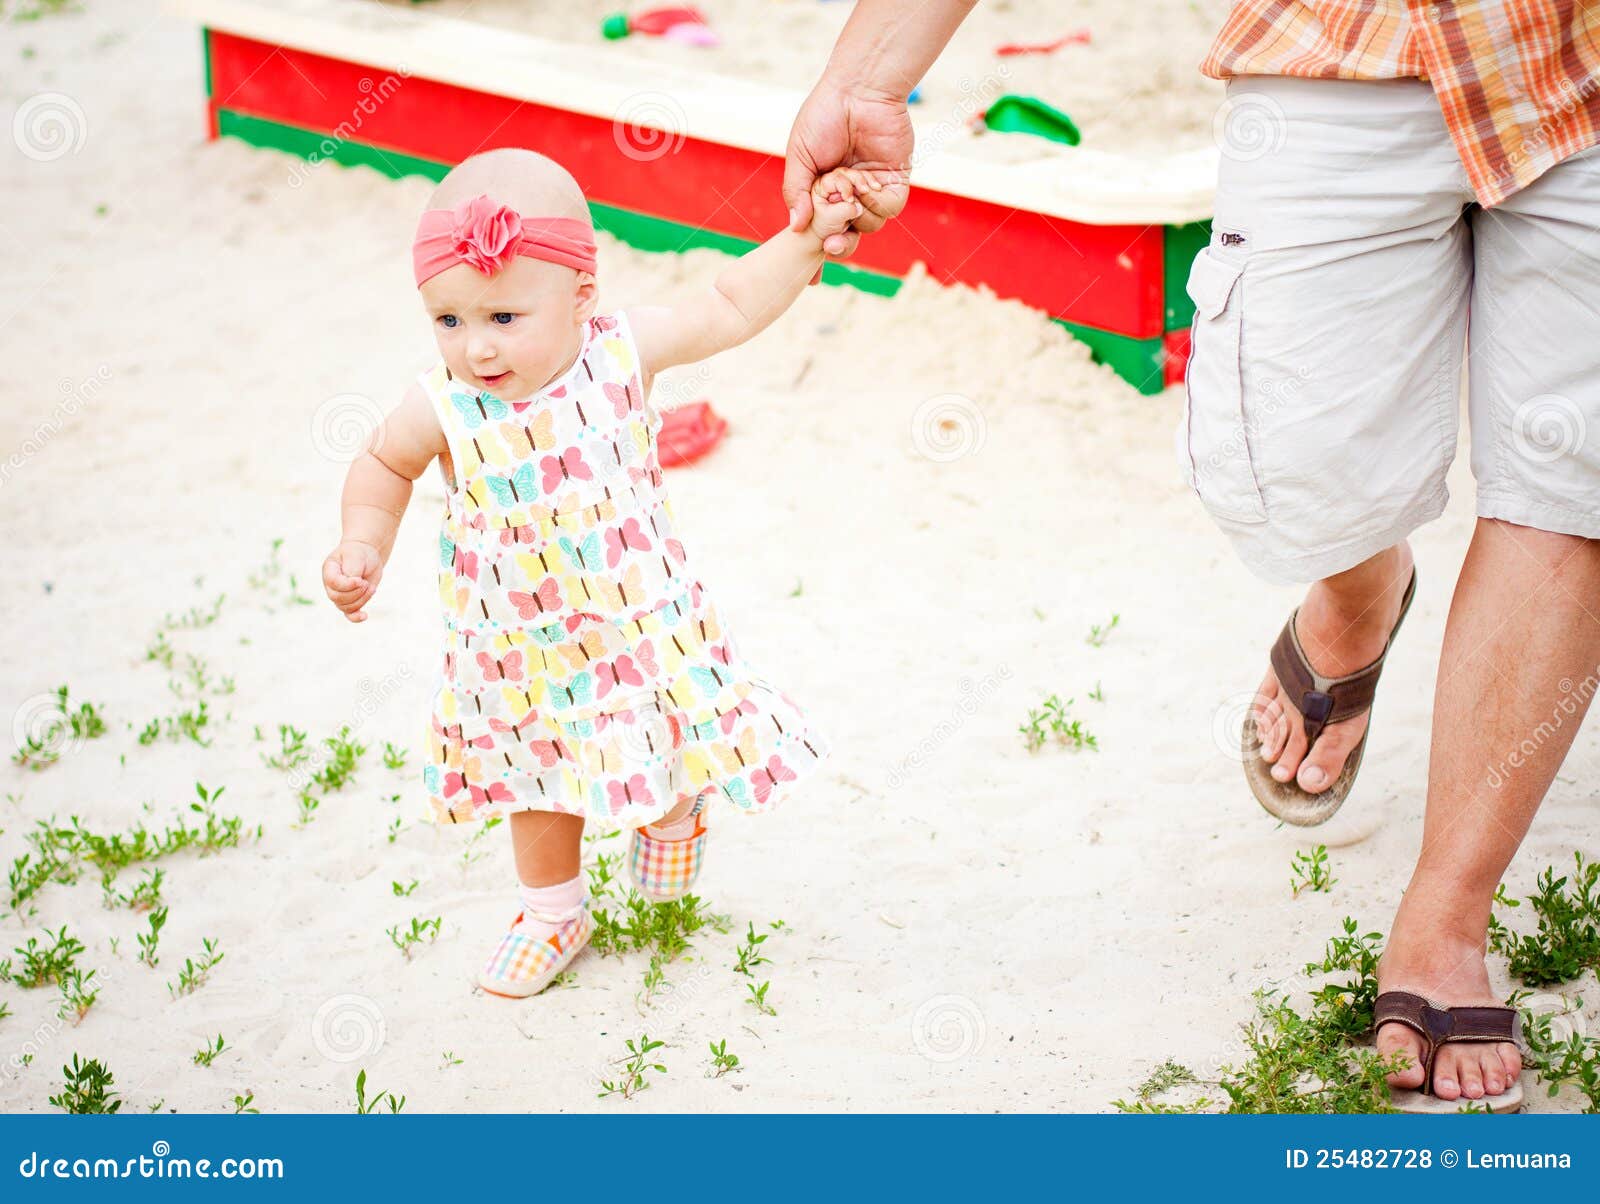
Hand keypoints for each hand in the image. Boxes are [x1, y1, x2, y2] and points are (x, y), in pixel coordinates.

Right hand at [322, 540, 382, 622]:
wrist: (367, 555)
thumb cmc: (359, 553)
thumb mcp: (356, 556)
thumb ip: (352, 570)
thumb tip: (354, 585)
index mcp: (329, 571)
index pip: (333, 584)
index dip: (348, 585)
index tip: (361, 579)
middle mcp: (331, 585)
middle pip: (337, 598)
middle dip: (356, 593)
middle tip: (366, 583)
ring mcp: (340, 594)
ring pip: (346, 607)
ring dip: (362, 599)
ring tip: (371, 587)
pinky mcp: (351, 601)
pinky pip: (349, 615)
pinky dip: (356, 617)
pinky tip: (365, 615)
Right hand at [783, 80, 912, 265]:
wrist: (858, 88)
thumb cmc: (824, 116)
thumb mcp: (799, 157)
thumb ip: (796, 193)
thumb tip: (795, 227)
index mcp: (823, 193)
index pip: (821, 231)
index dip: (816, 254)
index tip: (810, 279)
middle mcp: (849, 197)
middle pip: (847, 237)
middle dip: (838, 246)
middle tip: (829, 245)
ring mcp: (873, 191)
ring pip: (869, 227)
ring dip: (855, 216)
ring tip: (843, 192)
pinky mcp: (895, 182)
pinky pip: (889, 210)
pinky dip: (876, 204)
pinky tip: (863, 186)